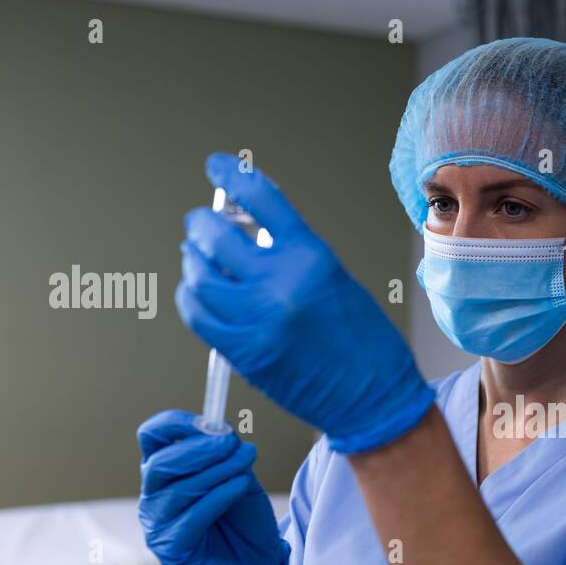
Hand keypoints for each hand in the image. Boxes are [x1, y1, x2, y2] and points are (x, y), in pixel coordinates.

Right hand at [137, 410, 289, 564]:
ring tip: (246, 459)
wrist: (261, 563)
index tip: (210, 420)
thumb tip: (219, 428)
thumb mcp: (238, 477)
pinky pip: (193, 517)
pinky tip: (240, 486)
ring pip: (179, 489)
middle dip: (199, 448)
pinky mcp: (171, 551)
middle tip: (232, 441)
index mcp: (163, 474)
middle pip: (160, 463)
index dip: (175, 423)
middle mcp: (152, 498)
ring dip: (217, 469)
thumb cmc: (245, 520)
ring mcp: (157, 526)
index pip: (151, 438)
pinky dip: (219, 496)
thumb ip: (225, 455)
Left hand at [175, 152, 435, 452]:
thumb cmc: (365, 343)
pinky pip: (198, 316)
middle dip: (201, 226)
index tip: (217, 167)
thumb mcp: (337, 280)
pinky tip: (197, 295)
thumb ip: (293, 256)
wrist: (374, 398)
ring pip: (199, 277)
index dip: (231, 175)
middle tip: (199, 226)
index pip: (260, 198)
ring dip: (193, 263)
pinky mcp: (243, 352)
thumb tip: (248, 235)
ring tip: (197, 261)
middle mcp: (281, 284)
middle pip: (215, 237)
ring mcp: (257, 320)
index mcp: (311, 258)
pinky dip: (191, 300)